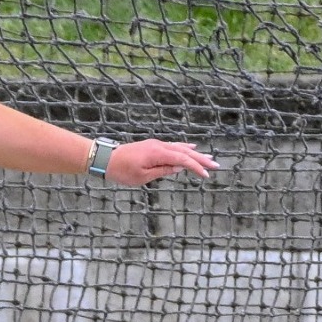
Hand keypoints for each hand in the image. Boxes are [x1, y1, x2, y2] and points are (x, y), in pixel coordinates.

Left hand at [105, 140, 219, 185]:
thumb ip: (162, 171)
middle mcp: (159, 146)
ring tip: (209, 158)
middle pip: (185, 152)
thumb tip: (179, 168)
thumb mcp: (142, 176)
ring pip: (180, 148)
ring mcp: (156, 144)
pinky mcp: (152, 146)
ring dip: (195, 154)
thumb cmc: (121, 170)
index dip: (196, 167)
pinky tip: (191, 148)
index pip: (182, 159)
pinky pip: (173, 146)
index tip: (207, 175)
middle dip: (201, 159)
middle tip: (216, 165)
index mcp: (158, 153)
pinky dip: (184, 148)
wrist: (104, 158)